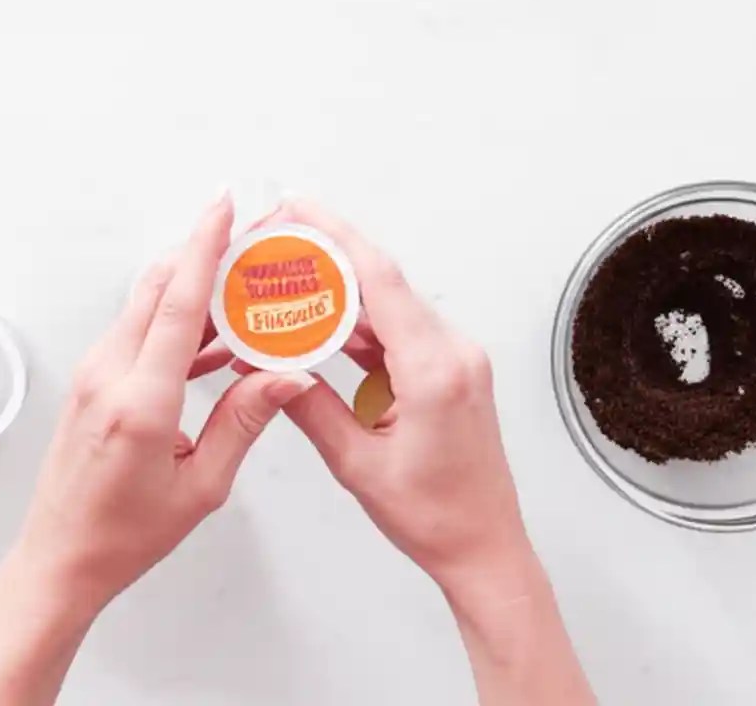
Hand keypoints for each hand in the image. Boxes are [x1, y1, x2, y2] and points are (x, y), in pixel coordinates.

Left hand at [18, 192, 314, 611]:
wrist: (60, 558)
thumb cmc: (125, 535)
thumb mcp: (202, 487)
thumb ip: (244, 422)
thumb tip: (287, 377)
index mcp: (141, 402)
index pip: (177, 304)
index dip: (203, 248)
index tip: (223, 207)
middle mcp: (109, 377)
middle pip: (157, 290)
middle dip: (201, 253)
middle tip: (246, 236)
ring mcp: (94, 377)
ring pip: (146, 309)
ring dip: (190, 289)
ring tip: (242, 288)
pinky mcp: (92, 384)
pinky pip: (137, 335)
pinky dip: (175, 324)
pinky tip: (214, 340)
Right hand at [260, 200, 530, 591]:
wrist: (485, 546)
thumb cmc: (437, 517)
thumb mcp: (357, 465)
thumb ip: (311, 408)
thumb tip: (270, 369)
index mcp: (435, 372)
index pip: (380, 281)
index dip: (336, 236)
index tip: (299, 209)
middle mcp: (455, 354)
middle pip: (384, 284)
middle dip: (328, 258)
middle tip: (278, 244)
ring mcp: (458, 360)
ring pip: (390, 307)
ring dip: (341, 295)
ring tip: (287, 285)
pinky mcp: (452, 371)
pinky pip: (401, 333)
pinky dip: (360, 327)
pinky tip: (321, 327)